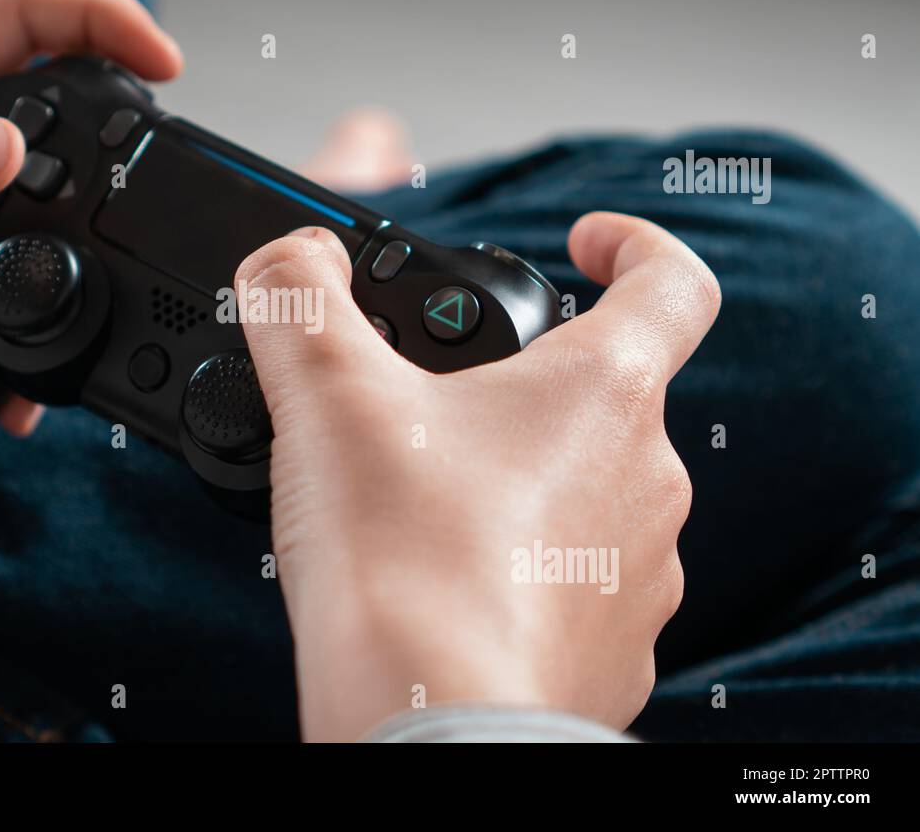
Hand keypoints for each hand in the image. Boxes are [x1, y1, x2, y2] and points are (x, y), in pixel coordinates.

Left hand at [0, 0, 182, 433]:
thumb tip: (0, 148)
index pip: (13, 16)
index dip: (96, 18)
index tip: (163, 59)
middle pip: (52, 84)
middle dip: (119, 104)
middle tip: (162, 150)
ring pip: (53, 172)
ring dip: (99, 209)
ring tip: (125, 255)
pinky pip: (34, 248)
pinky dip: (63, 287)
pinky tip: (59, 341)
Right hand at [236, 212, 720, 740]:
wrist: (431, 719)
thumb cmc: (403, 562)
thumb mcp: (326, 395)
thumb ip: (298, 298)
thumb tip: (289, 258)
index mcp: (602, 394)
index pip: (671, 283)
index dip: (635, 243)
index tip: (587, 242)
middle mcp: (645, 480)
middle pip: (604, 397)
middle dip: (524, 387)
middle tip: (436, 408)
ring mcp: (639, 573)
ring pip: (589, 493)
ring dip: (523, 480)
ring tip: (429, 503)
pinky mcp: (614, 649)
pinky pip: (577, 583)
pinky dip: (523, 569)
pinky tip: (451, 582)